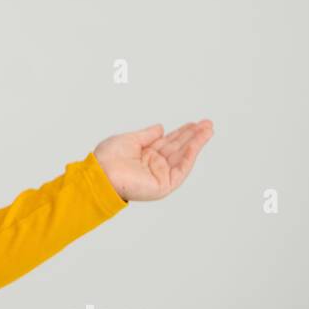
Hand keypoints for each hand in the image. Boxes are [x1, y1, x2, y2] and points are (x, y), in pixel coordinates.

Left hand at [93, 120, 213, 201]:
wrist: (100, 173)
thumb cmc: (108, 158)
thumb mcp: (130, 139)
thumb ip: (147, 134)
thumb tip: (161, 128)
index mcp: (145, 155)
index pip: (169, 141)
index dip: (182, 132)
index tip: (194, 123)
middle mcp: (154, 165)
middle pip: (178, 148)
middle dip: (194, 136)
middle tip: (208, 124)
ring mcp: (159, 175)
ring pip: (182, 157)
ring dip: (196, 143)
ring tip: (208, 130)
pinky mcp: (163, 185)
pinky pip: (180, 169)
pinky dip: (188, 157)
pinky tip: (195, 145)